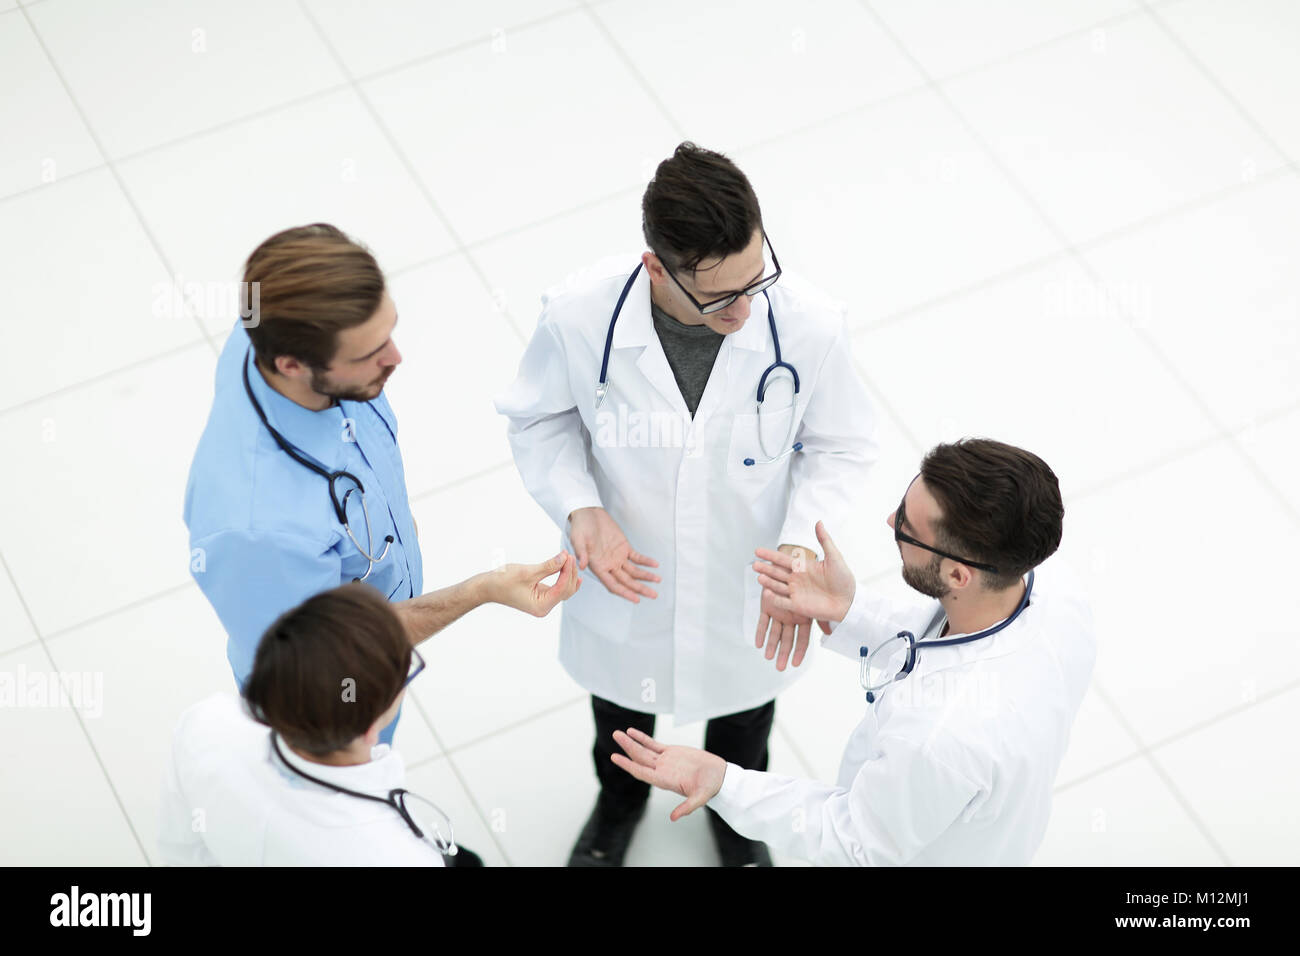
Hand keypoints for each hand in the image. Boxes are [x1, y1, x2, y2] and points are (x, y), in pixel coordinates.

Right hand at [484, 551, 581, 616]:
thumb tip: (565, 558)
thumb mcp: (527, 572)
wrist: (487, 587)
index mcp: (541, 606)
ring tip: (568, 558)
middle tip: (569, 555)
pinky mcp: (541, 597)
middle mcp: (544, 607)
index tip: (568, 556)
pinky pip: (557, 588)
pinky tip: (568, 568)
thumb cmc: (503, 581)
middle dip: (569, 573)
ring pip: (564, 590)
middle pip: (566, 590)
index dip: (567, 571)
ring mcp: (543, 603)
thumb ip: (548, 566)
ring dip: (567, 574)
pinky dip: (562, 578)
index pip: (561, 588)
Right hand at [568, 506, 660, 602]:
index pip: (613, 585)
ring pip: (634, 571)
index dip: (625, 592)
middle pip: (627, 581)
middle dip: (640, 589)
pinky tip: (655, 565)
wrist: (587, 514)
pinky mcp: (624, 547)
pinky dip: (646, 561)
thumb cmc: (580, 527)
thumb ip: (581, 553)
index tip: (636, 599)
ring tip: (658, 580)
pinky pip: (637, 557)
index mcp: (598, 567)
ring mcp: (618, 557)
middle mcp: (609, 565)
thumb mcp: (578, 539)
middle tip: (653, 595)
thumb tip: (581, 565)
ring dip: (646, 576)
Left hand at [610, 728, 726, 820]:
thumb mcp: (700, 798)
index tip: (615, 757)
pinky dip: (642, 738)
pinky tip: (633, 732)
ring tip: (619, 733)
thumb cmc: (711, 787)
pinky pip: (653, 744)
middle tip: (616, 735)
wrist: (719, 776)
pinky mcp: (671, 752)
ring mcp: (665, 761)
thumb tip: (673, 818)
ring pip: (644, 750)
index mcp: (665, 780)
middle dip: (627, 747)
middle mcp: (661, 770)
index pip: (642, 772)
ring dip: (631, 742)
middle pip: (639, 758)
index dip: (628, 764)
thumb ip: (687, 807)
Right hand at [753, 521, 856, 653]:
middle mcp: (797, 580)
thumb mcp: (835, 557)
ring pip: (778, 587)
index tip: (757, 551)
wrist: (850, 601)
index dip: (770, 555)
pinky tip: (767, 593)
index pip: (783, 560)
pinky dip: (775, 599)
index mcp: (803, 567)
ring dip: (768, 582)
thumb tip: (819, 522)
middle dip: (765, 569)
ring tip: (759, 577)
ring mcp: (797, 593)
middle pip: (777, 573)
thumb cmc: (844, 579)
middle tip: (754, 565)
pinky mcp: (799, 606)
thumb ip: (825, 540)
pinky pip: (784, 602)